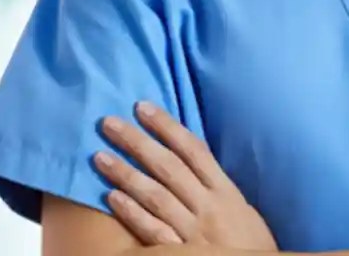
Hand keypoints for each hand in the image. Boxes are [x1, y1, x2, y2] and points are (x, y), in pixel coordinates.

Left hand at [93, 101, 277, 250]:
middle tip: (109, 123)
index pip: (193, 150)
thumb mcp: (239, 207)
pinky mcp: (181, 254)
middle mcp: (209, 207)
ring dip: (126, 174)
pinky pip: (154, 232)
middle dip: (138, 142)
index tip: (142, 106)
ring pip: (156, 196)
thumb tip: (185, 155)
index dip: (167, 126)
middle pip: (169, 167)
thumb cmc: (248, 243)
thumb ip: (214, 184)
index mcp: (225, 192)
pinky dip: (133, 214)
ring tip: (100, 156)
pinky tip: (112, 198)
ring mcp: (194, 232)